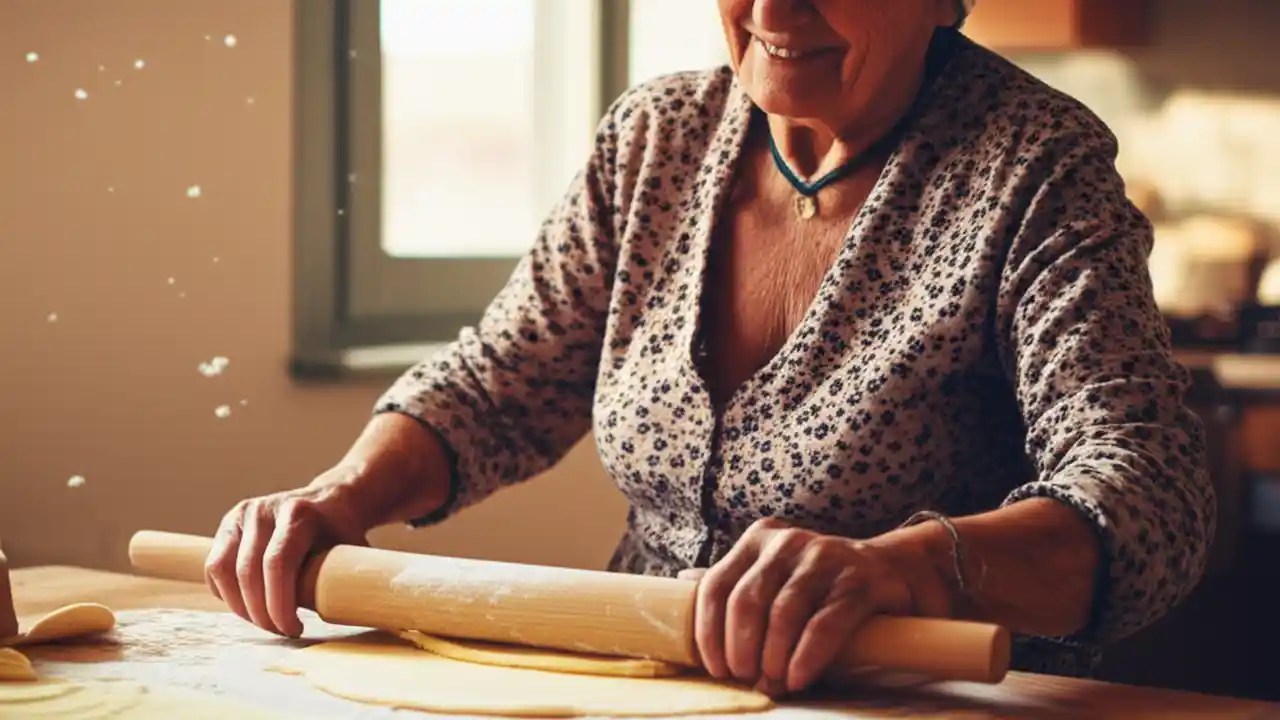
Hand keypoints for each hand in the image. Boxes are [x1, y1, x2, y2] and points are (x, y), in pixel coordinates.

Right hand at [204, 463, 372, 637]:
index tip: (294, 629)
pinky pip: (215, 567)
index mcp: (299, 514)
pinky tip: (249, 605)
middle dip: (261, 613)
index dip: (279, 604)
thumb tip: (342, 613)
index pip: (277, 564)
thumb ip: (346, 577)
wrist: (329, 502)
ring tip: (265, 622)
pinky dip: (227, 593)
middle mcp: (265, 510)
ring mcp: (243, 515)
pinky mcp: (229, 524)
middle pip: (248, 571)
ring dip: (241, 607)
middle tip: (281, 632)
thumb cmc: (340, 533)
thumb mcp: (351, 550)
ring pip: (224, 570)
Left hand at [691, 517, 945, 694]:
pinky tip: (798, 678)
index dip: (709, 633)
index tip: (716, 668)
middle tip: (746, 678)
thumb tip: (681, 582)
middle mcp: (788, 541)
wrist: (893, 574)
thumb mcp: (774, 578)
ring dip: (773, 658)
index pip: (717, 586)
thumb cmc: (820, 587)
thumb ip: (734, 583)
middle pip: (746, 601)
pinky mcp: (860, 580)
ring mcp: (826, 556)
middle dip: (741, 649)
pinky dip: (807, 656)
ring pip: (783, 613)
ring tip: (774, 682)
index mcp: (759, 539)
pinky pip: (824, 623)